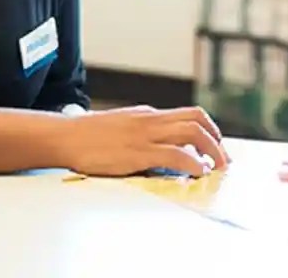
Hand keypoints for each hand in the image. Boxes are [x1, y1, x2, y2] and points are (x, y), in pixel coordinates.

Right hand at [61, 105, 229, 176]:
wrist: (64, 137)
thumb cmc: (86, 137)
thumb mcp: (120, 128)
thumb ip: (140, 135)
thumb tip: (158, 151)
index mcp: (147, 115)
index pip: (188, 115)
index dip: (208, 130)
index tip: (215, 147)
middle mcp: (151, 120)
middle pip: (197, 119)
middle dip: (216, 140)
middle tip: (223, 160)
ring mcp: (145, 134)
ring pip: (192, 133)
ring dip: (211, 151)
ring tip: (217, 168)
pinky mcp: (138, 152)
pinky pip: (175, 154)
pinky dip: (193, 163)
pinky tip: (198, 173)